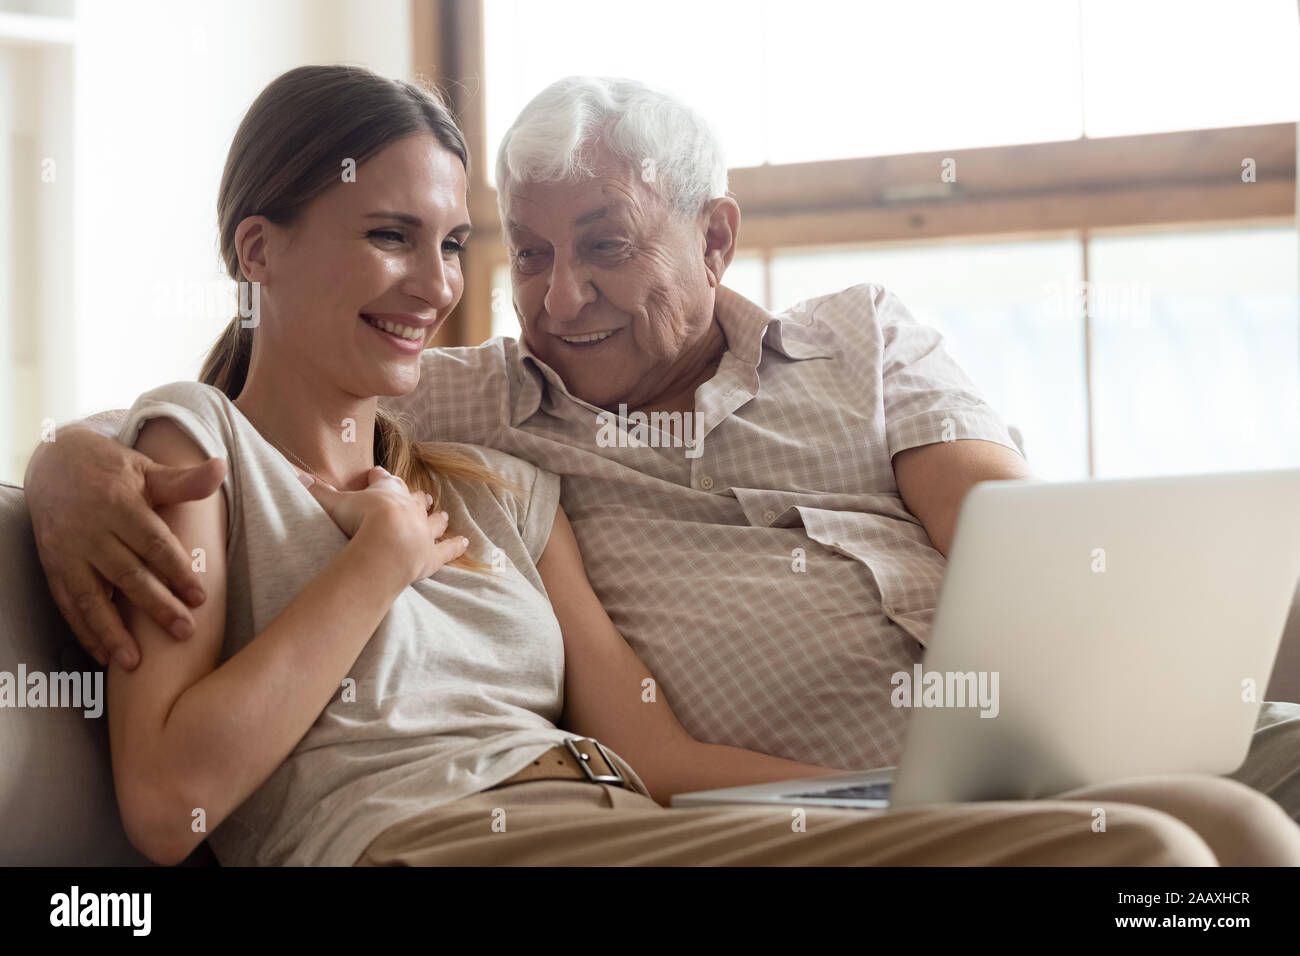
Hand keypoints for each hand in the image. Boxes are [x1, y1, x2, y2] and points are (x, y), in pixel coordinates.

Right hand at [26, 425, 225, 669]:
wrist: (53, 462)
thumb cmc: (112, 470)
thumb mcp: (148, 469)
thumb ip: (183, 481)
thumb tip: (220, 467)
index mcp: (119, 505)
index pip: (152, 543)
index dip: (176, 571)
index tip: (200, 598)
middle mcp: (91, 531)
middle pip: (127, 574)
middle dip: (155, 606)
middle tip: (183, 632)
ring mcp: (68, 552)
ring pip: (92, 597)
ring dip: (112, 632)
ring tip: (134, 663)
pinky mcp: (53, 567)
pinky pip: (68, 603)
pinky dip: (84, 631)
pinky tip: (103, 655)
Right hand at [301, 466, 466, 585]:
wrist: (387, 541)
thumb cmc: (360, 519)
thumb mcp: (332, 502)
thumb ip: (313, 488)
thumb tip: (291, 470)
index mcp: (387, 491)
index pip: (383, 480)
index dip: (379, 477)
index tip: (376, 473)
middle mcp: (410, 506)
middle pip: (415, 498)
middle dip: (416, 497)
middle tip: (423, 494)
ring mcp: (423, 530)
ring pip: (434, 520)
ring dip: (438, 518)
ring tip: (445, 514)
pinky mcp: (431, 554)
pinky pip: (447, 549)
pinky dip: (455, 546)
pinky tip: (465, 542)